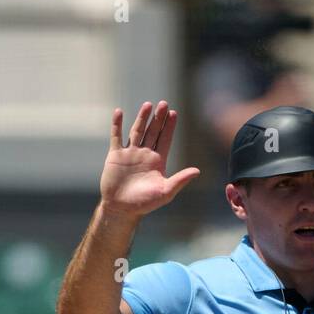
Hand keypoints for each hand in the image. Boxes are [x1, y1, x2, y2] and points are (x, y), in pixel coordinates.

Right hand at [100, 100, 199, 219]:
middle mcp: (145, 154)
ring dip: (142, 118)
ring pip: (137, 131)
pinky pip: (116, 137)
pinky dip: (117, 124)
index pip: (165, 139)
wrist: (122, 209)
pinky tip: (119, 112)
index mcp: (158, 161)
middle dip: (158, 118)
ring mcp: (130, 154)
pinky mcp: (115, 156)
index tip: (174, 113)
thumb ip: (180, 180)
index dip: (169, 127)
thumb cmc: (145, 203)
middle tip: (164, 104)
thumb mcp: (166, 192)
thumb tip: (197, 171)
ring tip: (148, 105)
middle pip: (153, 132)